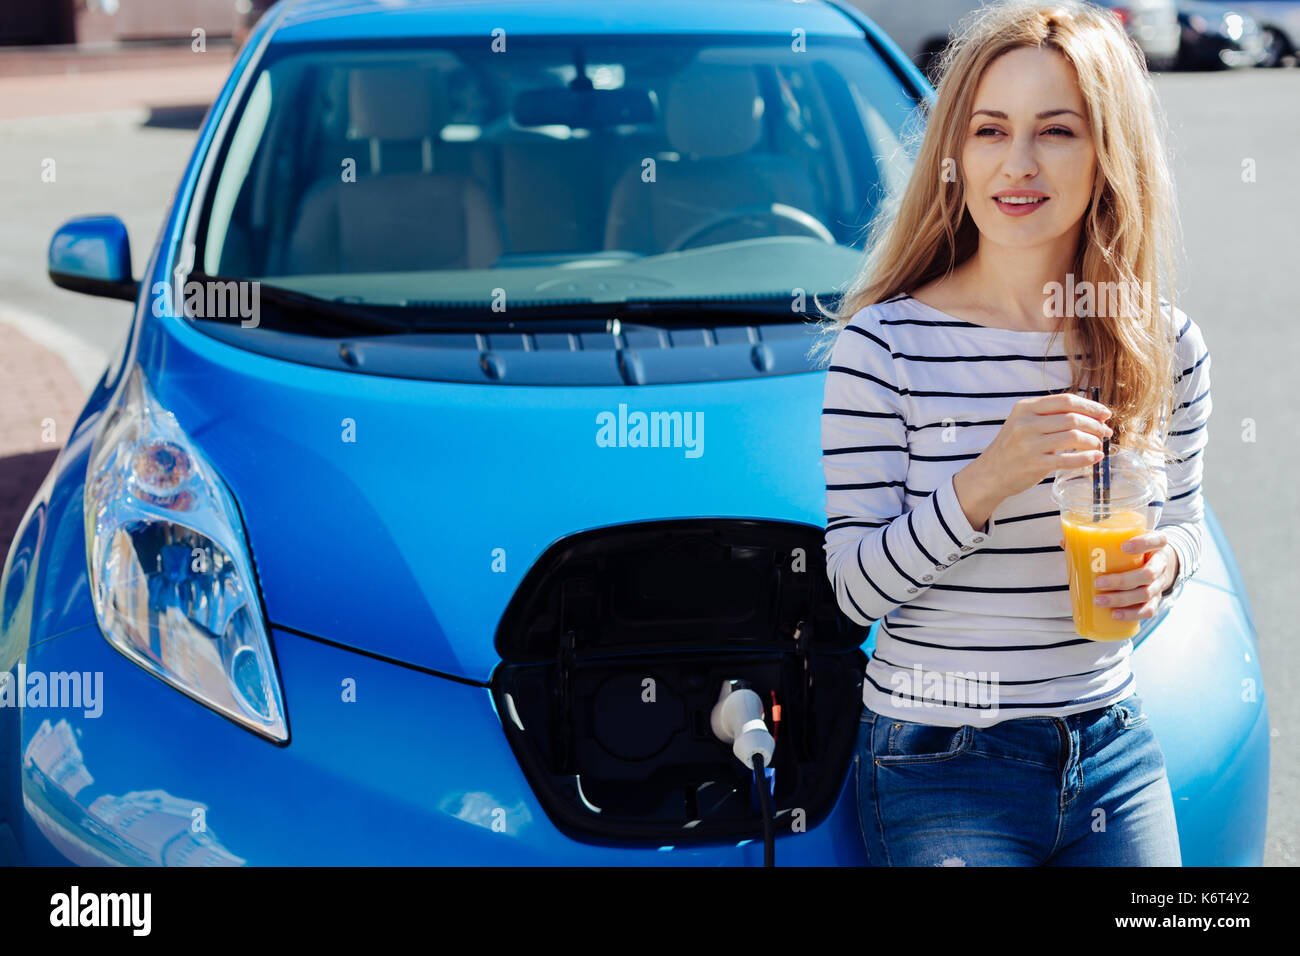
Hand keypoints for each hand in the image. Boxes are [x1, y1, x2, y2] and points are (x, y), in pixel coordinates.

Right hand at [969, 393, 1111, 502]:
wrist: (990, 473)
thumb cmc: (1012, 447)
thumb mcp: (1023, 422)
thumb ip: (1049, 415)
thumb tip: (1090, 413)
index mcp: (1025, 408)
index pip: (1066, 401)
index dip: (1090, 406)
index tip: (1105, 413)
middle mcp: (1026, 423)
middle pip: (1072, 418)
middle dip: (1095, 424)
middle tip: (1106, 431)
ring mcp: (1029, 444)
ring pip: (1073, 437)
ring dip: (1092, 441)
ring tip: (1099, 445)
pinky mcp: (1034, 464)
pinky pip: (1068, 460)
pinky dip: (1086, 459)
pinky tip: (1094, 458)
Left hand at [1090, 532, 1179, 621]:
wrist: (1155, 564)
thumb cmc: (1133, 550)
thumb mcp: (1124, 540)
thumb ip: (1098, 539)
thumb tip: (1065, 542)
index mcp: (1156, 545)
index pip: (1157, 541)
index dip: (1143, 544)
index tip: (1123, 546)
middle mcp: (1161, 564)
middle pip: (1148, 574)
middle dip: (1122, 580)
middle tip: (1099, 583)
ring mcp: (1159, 584)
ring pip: (1146, 593)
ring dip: (1121, 599)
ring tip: (1099, 601)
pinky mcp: (1155, 600)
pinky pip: (1148, 610)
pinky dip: (1131, 614)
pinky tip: (1115, 615)